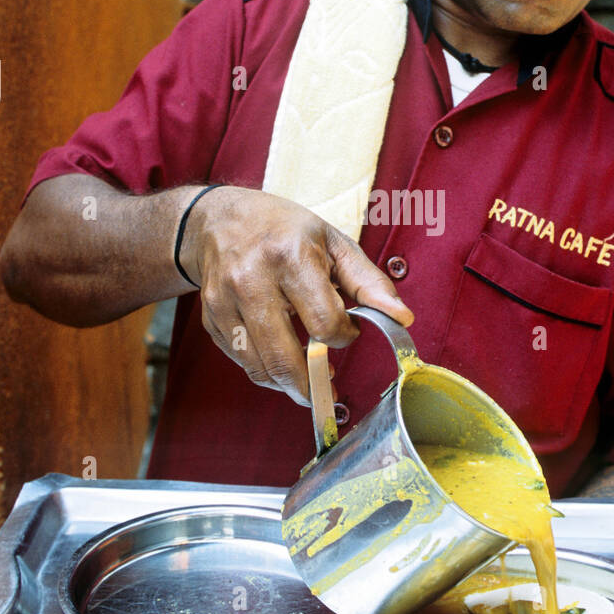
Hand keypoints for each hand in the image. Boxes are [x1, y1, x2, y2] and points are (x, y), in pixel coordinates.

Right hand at [177, 187, 413, 403]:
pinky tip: (280, 362)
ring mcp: (224, 301)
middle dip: (313, 385)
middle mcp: (251, 278)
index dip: (344, 336)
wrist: (217, 219)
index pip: (324, 322)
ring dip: (288, 384)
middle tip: (328, 394)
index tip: (347, 330)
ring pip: (260, 367)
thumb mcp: (333, 243)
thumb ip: (369, 283)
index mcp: (290, 255)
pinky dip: (265, 371)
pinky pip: (241, 362)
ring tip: (307, 382)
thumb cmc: (283, 230)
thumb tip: (403, 318)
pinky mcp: (210, 318)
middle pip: (285, 356)